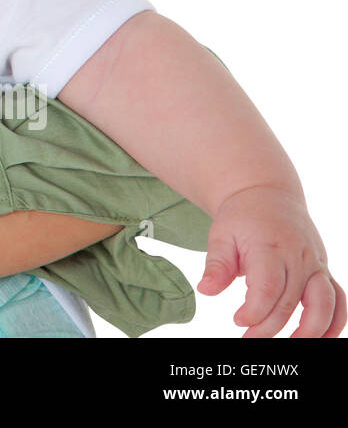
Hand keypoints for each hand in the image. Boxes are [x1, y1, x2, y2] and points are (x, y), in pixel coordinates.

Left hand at [198, 185, 344, 336]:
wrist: (267, 194)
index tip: (238, 321)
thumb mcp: (221, 234)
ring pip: (324, 303)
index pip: (268, 287)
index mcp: (270, 246)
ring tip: (290, 345)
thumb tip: (205, 290)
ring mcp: (315, 263)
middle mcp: (299, 256)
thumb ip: (217, 264)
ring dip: (310, 330)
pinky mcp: (323, 269)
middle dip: (269, 326)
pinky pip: (339, 299)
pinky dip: (335, 321)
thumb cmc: (241, 217)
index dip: (255, 311)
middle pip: (289, 301)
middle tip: (248, 338)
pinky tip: (321, 339)